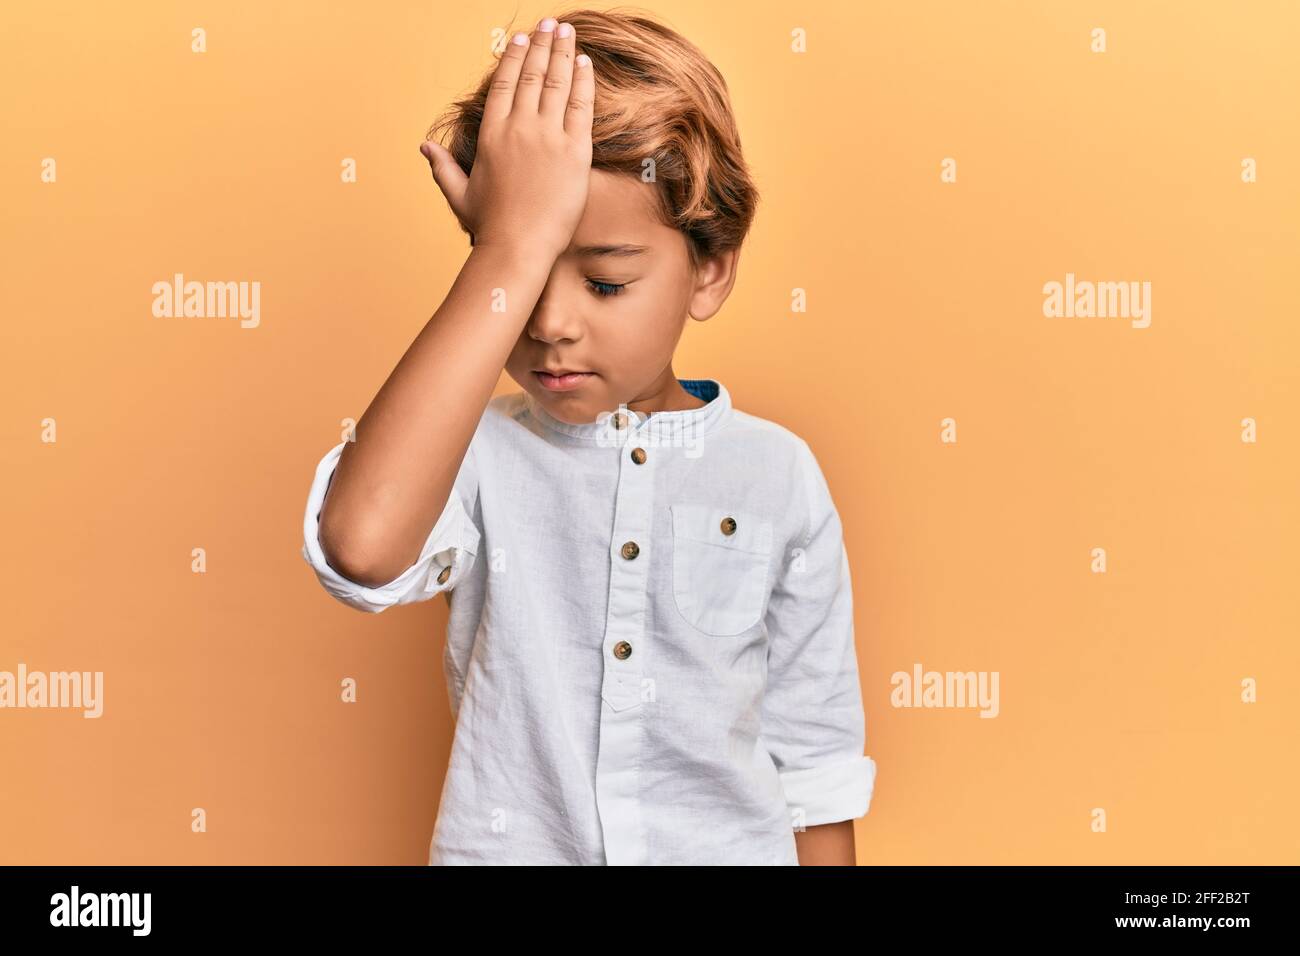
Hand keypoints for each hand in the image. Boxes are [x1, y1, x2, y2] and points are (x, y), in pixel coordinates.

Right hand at [422, 17, 593, 258]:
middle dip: (542, 45)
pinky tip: (585, 62)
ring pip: (556, 83)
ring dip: (562, 52)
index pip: (503, 84)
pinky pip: (580, 107)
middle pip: (532, 75)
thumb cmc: (489, 227)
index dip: (513, 58)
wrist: (518, 248)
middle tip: (549, 24)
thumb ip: (442, 167)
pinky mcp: (574, 152)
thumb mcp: (459, 194)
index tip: (521, 39)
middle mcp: (518, 129)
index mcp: (492, 134)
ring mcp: (547, 138)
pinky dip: (583, 82)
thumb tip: (423, 147)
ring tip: (567, 31)